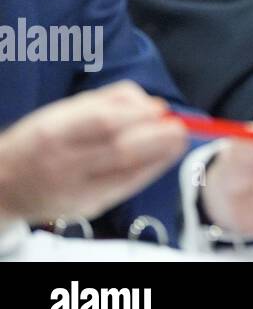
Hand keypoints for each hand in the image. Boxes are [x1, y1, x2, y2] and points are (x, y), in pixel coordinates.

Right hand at [0, 81, 187, 224]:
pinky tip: (163, 159)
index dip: (138, 114)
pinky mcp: (87, 206)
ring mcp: (75, 189)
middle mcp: (63, 163)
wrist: (6, 185)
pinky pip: (125, 188)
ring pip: (126, 171)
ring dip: (160, 154)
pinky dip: (150, 171)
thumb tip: (152, 103)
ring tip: (179, 141)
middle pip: (120, 149)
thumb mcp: (62, 111)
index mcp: (55, 132)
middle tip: (180, 127)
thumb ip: (107, 102)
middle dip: (156, 137)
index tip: (160, 109)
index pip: (103, 121)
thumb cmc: (42, 140)